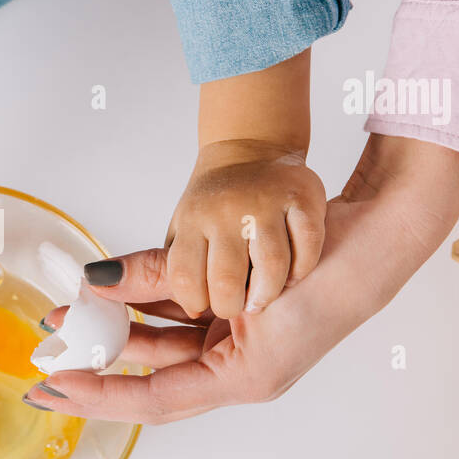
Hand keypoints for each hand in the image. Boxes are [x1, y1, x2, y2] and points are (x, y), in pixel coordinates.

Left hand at [26, 135, 458, 423]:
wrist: (381, 235)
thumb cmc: (332, 269)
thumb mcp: (239, 279)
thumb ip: (161, 277)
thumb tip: (95, 279)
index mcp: (244, 379)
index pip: (153, 400)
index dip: (100, 395)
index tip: (57, 385)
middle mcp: (238, 370)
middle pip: (149, 378)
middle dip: (97, 367)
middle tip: (48, 358)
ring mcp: (239, 345)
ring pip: (161, 345)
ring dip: (116, 331)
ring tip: (70, 317)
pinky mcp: (240, 320)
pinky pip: (180, 320)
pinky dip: (146, 307)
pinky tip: (113, 293)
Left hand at [163, 139, 325, 317]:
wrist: (250, 150)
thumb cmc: (214, 205)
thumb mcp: (181, 232)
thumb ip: (164, 268)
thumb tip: (152, 299)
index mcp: (193, 220)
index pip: (185, 277)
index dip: (193, 302)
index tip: (201, 307)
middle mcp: (228, 210)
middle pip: (227, 280)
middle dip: (231, 305)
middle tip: (236, 308)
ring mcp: (267, 203)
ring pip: (272, 268)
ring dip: (267, 292)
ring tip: (261, 297)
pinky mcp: (303, 198)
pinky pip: (307, 248)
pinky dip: (300, 270)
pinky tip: (290, 275)